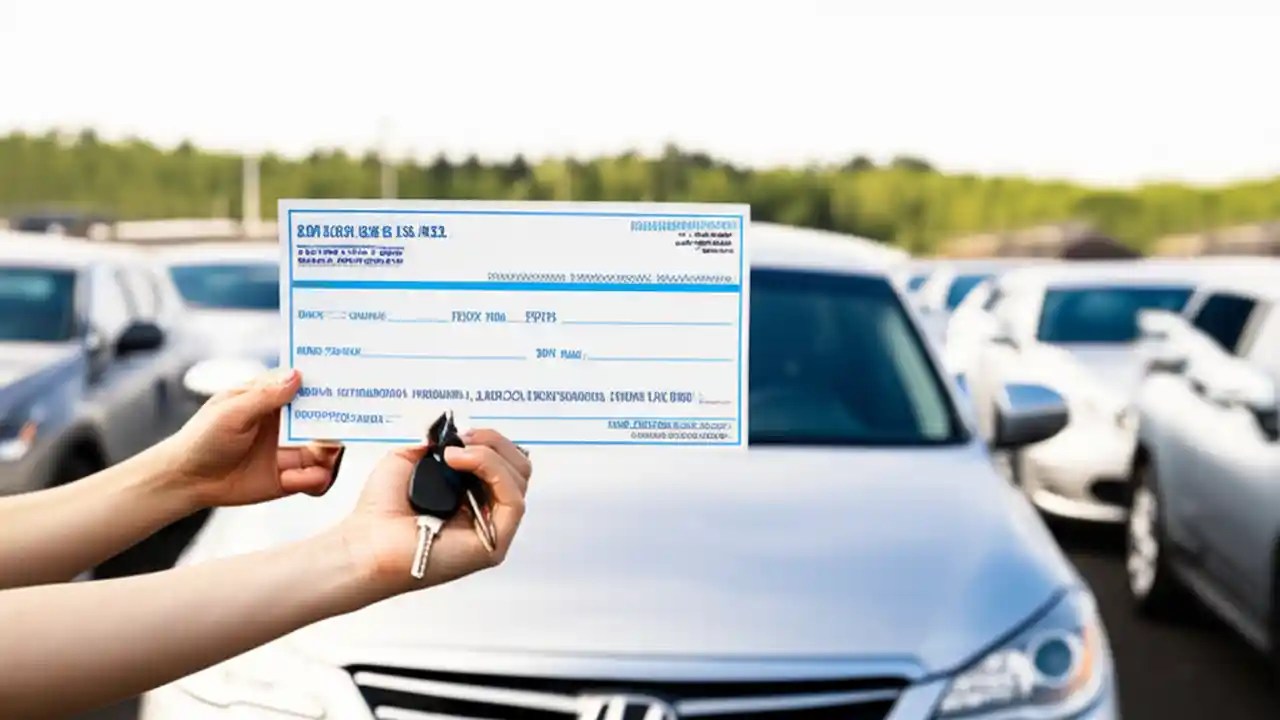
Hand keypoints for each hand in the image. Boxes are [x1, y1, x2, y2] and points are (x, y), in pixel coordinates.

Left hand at [161, 368, 343, 507]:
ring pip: (327, 451)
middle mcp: (287, 424)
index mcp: (273, 399)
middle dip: (340, 422)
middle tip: (346, 427)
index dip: (327, 385)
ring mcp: (291, 451)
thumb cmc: (201, 438)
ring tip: (326, 461)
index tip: (345, 384)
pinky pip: (315, 479)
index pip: (308, 387)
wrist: (185, 479)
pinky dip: (315, 480)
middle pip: (326, 419)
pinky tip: (297, 480)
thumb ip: (265, 396)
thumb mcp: (231, 412)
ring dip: (332, 455)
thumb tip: (298, 375)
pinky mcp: (289, 479)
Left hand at [337, 428, 530, 597]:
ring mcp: (492, 530)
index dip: (490, 441)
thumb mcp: (407, 459)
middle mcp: (485, 513)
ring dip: (490, 454)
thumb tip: (457, 434)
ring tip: (455, 453)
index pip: (504, 462)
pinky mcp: (494, 545)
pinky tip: (461, 462)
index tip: (461, 432)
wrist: (364, 543)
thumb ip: (436, 444)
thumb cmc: (378, 512)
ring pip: (519, 480)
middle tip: (464, 438)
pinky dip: (492, 470)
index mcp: (470, 496)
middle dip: (495, 443)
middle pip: (519, 468)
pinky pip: (514, 501)